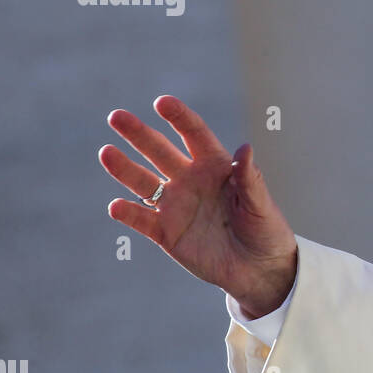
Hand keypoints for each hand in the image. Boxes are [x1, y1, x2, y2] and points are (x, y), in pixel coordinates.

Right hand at [99, 95, 297, 317]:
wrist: (259, 269)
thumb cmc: (265, 230)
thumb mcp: (261, 205)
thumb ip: (250, 179)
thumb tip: (245, 148)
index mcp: (216, 166)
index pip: (194, 134)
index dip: (178, 117)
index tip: (162, 102)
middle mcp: (190, 180)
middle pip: (160, 151)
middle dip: (139, 134)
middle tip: (117, 117)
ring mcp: (176, 205)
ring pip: (143, 182)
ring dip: (124, 168)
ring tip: (106, 152)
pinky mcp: (166, 232)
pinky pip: (142, 220)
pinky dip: (128, 213)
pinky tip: (116, 206)